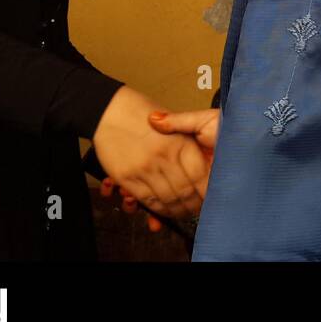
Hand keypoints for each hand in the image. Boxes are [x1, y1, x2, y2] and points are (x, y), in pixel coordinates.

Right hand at [102, 108, 221, 232]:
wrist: (110, 109)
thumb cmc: (144, 113)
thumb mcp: (178, 117)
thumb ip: (195, 141)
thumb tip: (206, 158)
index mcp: (181, 143)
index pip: (199, 177)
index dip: (205, 192)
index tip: (210, 198)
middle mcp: (164, 157)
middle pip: (184, 191)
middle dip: (192, 205)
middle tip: (197, 209)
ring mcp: (145, 168)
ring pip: (165, 198)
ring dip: (175, 210)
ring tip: (182, 212)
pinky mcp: (127, 177)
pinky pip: (145, 199)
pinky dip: (155, 209)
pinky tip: (162, 211)